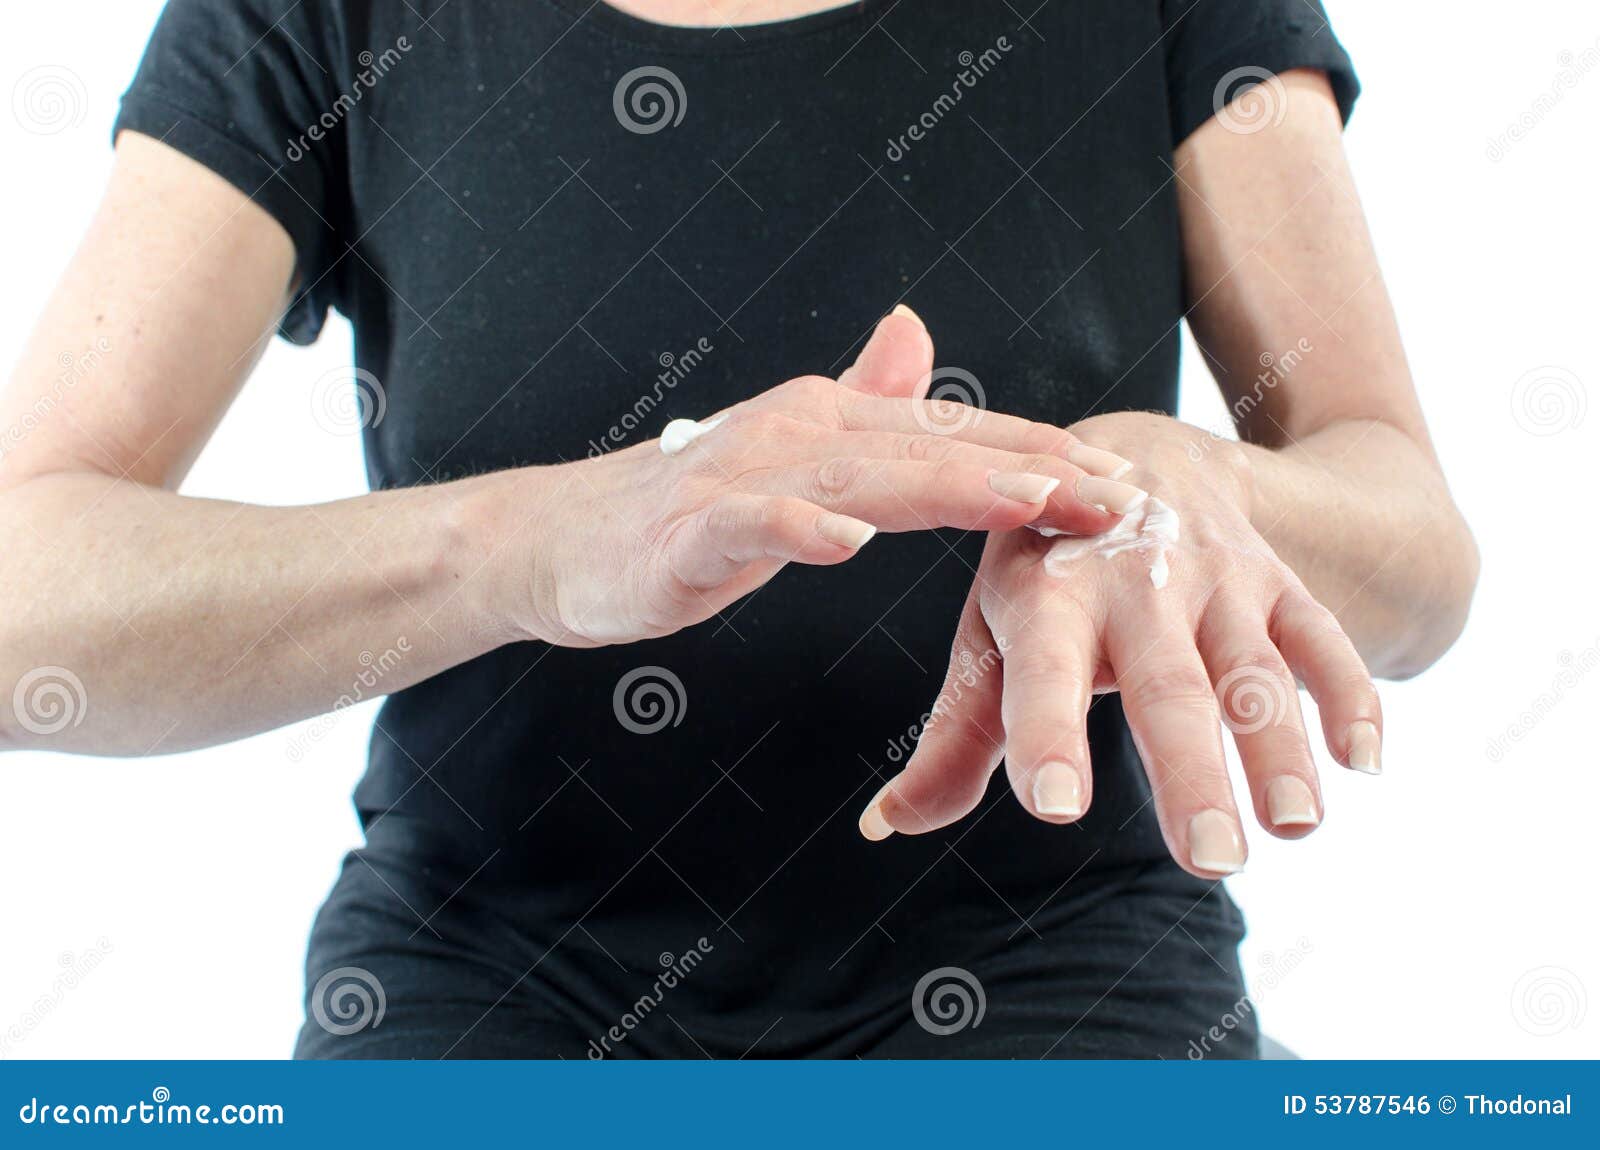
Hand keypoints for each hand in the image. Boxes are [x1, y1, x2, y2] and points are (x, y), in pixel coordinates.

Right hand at [505, 310, 1144, 646]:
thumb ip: (857, 400)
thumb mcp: (787, 453)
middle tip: (1115, 496)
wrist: (560, 538)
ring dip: (950, 486)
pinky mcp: (690, 525)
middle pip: (930, 450)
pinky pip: (752, 521)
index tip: (1120, 479)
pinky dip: (799, 526)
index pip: (953, 436)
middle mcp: (797, 431)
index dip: (1039, 452)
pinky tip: (846, 540)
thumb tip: (917, 334)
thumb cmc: (681, 508)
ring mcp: (743, 474)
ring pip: (863, 476)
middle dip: (1029, 470)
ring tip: (1029, 499)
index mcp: (829, 422)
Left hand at [860, 411, 1382, 878]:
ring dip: (1279, 746)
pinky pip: (1322, 636)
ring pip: (1254, 666)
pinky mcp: (1277, 580)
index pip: (1043, 670)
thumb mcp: (991, 632)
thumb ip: (954, 735)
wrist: (1140, 454)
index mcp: (1046, 594)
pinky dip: (1350, 693)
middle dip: (1189, 771)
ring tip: (1295, 826)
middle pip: (1165, 685)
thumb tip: (886, 825)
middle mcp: (1132, 581)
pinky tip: (1366, 763)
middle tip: (1207, 861)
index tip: (1054, 805)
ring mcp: (1214, 578)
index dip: (1046, 732)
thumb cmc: (1045, 569)